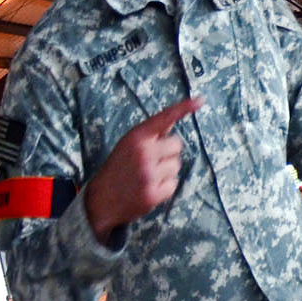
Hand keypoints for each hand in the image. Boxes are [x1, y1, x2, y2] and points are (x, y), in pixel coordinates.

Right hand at [83, 96, 201, 237]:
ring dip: (166, 171)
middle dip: (168, 152)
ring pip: (177, 165)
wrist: (100, 200)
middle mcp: (143, 152)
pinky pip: (174, 184)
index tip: (200, 100)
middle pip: (177, 144)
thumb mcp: (128, 145)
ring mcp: (149, 173)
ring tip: (146, 176)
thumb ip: (150, 135)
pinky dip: (165, 187)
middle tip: (150, 161)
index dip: (184, 108)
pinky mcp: (154, 193)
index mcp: (136, 137)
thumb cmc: (118, 169)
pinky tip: (149, 188)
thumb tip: (172, 120)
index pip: (165, 118)